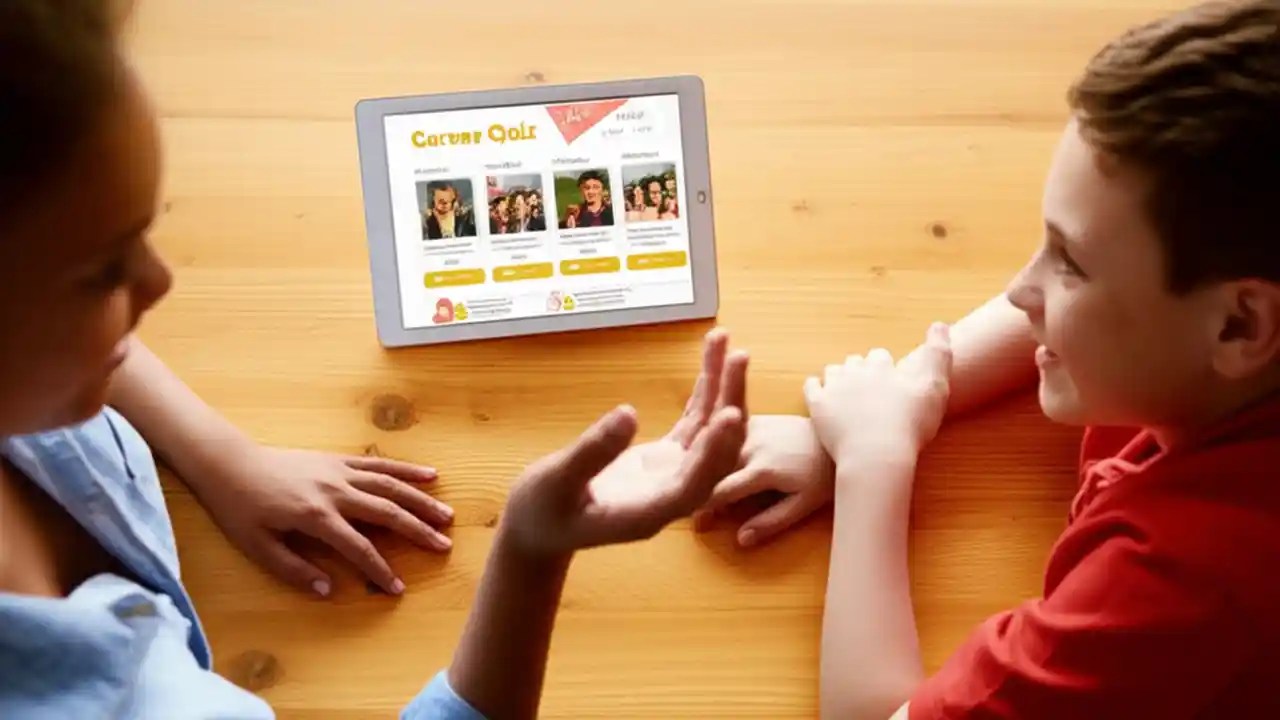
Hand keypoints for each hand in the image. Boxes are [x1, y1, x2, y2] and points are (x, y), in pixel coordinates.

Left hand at [194, 446, 452, 596]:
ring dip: (421, 500)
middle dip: (418, 531)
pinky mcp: (339, 459)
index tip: (398, 589)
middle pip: (387, 512)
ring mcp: (340, 472)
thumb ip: (294, 570)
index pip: (358, 549)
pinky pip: (379, 464)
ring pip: (390, 486)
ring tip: (446, 515)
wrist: (230, 464)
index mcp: (317, 517)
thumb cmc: (241, 508)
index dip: (380, 571)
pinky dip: (406, 469)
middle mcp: (336, 492)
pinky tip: (430, 474)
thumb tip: (329, 591)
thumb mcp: (258, 547)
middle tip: (444, 546)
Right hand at [503, 330, 748, 557]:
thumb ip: (592, 451)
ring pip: (710, 434)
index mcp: (650, 511)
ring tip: (726, 343)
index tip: (730, 413)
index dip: (716, 450)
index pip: (696, 483)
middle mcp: (672, 495)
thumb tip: (628, 413)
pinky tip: (711, 362)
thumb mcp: (557, 481)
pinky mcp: (665, 461)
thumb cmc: (541, 512)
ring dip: (722, 390)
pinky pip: (693, 426)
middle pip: (717, 453)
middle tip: (739, 356)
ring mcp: (672, 476)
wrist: (539, 529)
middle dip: (731, 404)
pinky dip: (703, 395)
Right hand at [692, 415, 833, 547]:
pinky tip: (718, 463)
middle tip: (704, 508)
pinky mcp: (754, 420)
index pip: (720, 492)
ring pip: (718, 453)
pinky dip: (720, 452)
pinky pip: (728, 438)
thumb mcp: (802, 505)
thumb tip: (741, 540)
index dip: (706, 508)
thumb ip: (770, 522)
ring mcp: (751, 430)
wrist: (837, 438)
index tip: (698, 521)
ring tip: (706, 485)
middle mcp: (751, 447)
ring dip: (710, 470)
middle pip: (714, 472)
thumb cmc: (822, 477)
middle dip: (704, 489)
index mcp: (761, 471)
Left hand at [805, 323, 952, 467]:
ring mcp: (833, 387)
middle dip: (862, 371)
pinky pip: (811, 386)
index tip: (890, 380)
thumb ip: (939, 353)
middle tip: (870, 390)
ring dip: (840, 377)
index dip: (886, 367)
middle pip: (856, 362)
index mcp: (882, 366)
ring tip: (847, 393)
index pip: (880, 356)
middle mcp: (855, 370)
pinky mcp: (817, 405)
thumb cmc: (911, 424)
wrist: (877, 454)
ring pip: (834, 371)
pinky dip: (816, 387)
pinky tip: (821, 393)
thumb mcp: (935, 386)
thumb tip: (940, 323)